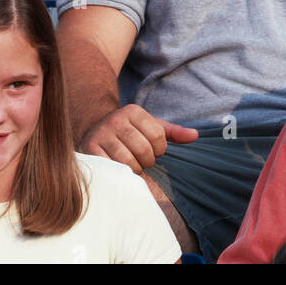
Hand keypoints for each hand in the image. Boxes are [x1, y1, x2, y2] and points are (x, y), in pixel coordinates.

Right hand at [80, 104, 198, 172]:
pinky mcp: (90, 149)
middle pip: (144, 150)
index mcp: (133, 111)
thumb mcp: (150, 126)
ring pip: (129, 161)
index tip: (154, 150)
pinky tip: (119, 168)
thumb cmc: (129, 131)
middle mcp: (116, 120)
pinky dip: (120, 172)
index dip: (160, 149)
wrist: (93, 129)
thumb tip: (195, 136)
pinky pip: (112, 168)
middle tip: (142, 159)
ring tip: (132, 164)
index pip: (158, 137)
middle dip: (147, 160)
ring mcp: (101, 134)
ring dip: (135, 168)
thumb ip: (172, 132)